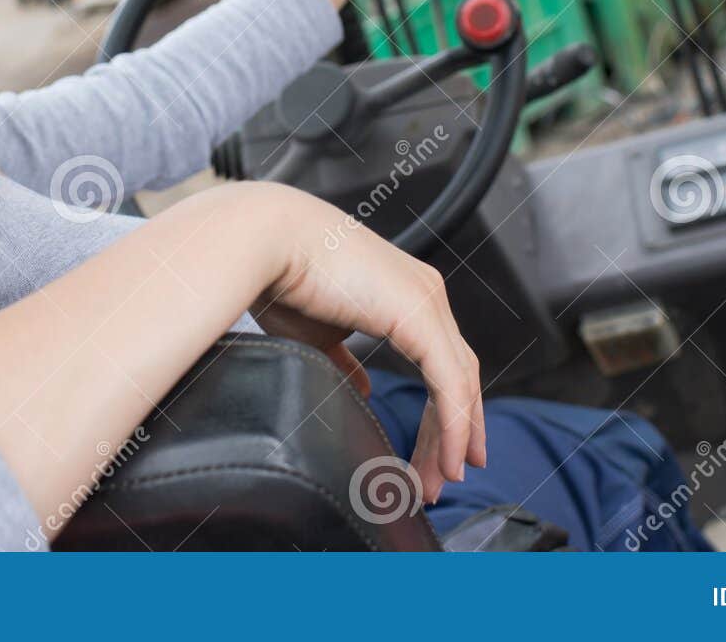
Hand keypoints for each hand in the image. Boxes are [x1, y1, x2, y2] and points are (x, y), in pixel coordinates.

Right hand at [245, 184, 486, 503]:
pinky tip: (446, 461)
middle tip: (442, 480)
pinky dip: (453, 426)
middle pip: (458, 376)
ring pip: (460, 382)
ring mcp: (428, 302)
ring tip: (439, 482)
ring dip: (453, 438)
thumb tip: (362, 390)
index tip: (442, 457)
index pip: (442, 363)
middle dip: (453, 433)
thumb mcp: (320, 335)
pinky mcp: (420, 314)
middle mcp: (426, 293)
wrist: (264, 243)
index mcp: (406, 294)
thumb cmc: (283, 278)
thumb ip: (346, 363)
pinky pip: (450, 382)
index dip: (446, 413)